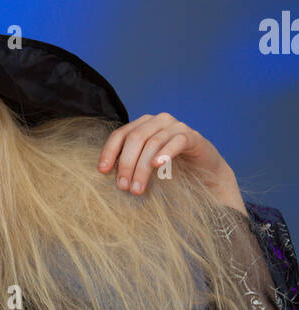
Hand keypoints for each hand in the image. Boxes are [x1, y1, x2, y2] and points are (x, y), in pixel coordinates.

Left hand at [96, 113, 245, 212]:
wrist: (206, 174)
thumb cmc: (173, 169)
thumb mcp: (146, 165)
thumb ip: (131, 163)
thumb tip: (105, 174)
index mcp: (143, 125)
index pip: (121, 134)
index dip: (109, 151)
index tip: (103, 171)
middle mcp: (159, 121)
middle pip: (135, 138)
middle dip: (126, 163)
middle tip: (123, 186)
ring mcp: (176, 126)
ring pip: (153, 142)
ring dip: (143, 167)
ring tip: (137, 188)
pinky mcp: (193, 136)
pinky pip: (176, 142)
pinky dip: (165, 153)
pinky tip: (158, 166)